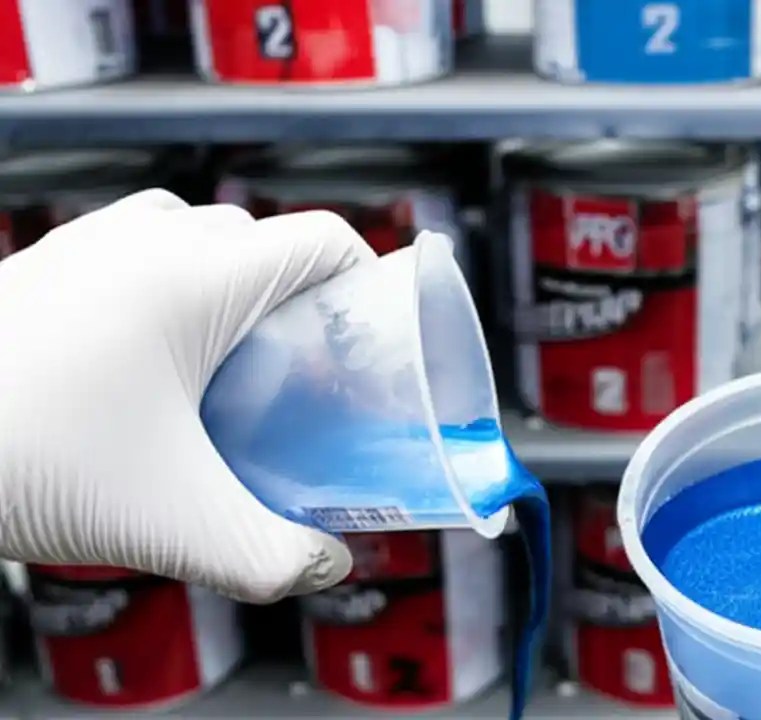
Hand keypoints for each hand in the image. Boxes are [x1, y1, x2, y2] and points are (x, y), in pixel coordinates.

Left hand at [0, 190, 373, 601]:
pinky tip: (143, 367)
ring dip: (225, 287)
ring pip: (191, 238)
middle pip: (260, 242)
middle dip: (294, 300)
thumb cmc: (20, 459)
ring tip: (221, 365)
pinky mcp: (37, 265)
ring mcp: (83, 245)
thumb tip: (326, 564)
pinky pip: (129, 252)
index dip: (363, 281)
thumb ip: (270, 556)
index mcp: (197, 276)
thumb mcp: (171, 522)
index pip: (322, 238)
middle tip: (295, 375)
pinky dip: (161, 288)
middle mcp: (144, 241)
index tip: (365, 338)